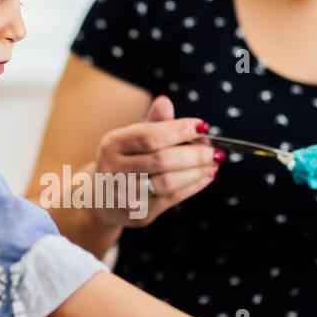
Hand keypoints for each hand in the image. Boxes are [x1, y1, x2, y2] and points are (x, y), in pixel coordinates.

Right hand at [91, 94, 220, 227]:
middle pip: (161, 160)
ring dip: (197, 172)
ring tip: (214, 163)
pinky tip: (206, 176)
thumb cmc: (124, 160)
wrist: (101, 199)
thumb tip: (165, 102)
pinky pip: (172, 198)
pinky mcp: (138, 214)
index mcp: (112, 145)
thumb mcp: (131, 138)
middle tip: (215, 151)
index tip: (203, 126)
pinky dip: (194, 186)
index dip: (179, 130)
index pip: (149, 136)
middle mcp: (114, 170)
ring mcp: (124, 195)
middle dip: (194, 154)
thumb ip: (152, 122)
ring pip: (169, 183)